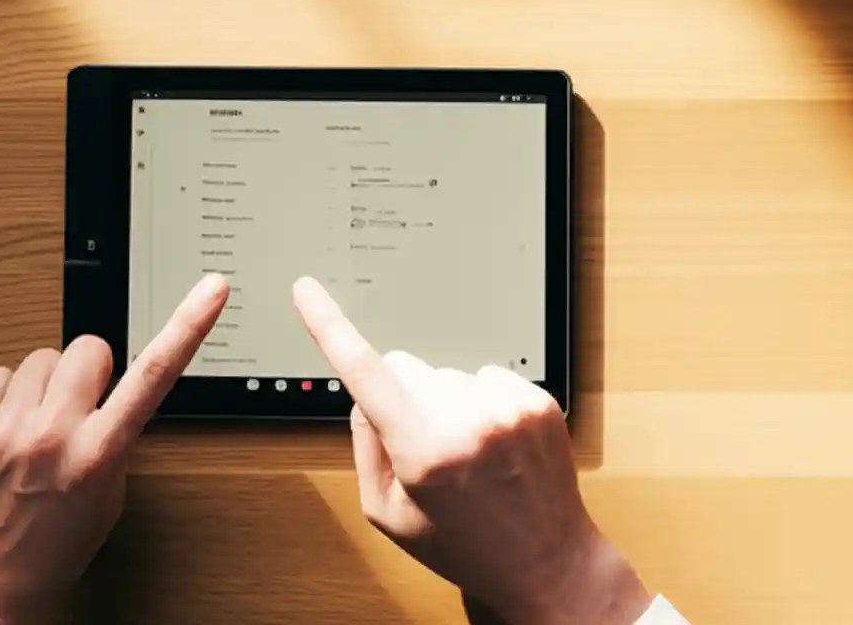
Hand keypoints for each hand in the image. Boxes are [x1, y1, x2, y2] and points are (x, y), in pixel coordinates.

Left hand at [0, 273, 228, 623]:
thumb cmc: (49, 547)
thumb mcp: (108, 497)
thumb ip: (116, 439)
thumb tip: (115, 394)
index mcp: (99, 454)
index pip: (155, 375)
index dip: (189, 326)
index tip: (212, 292)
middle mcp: (55, 434)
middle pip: (89, 348)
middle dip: (91, 368)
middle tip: (80, 403)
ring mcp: (8, 427)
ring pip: (41, 357)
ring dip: (45, 384)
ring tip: (36, 425)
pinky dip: (5, 395)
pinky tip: (6, 427)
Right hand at [292, 277, 650, 624]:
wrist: (545, 561)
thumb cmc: (463, 544)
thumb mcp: (388, 513)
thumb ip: (364, 445)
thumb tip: (363, 393)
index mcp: (425, 454)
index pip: (365, 374)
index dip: (328, 325)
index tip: (307, 291)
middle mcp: (469, 425)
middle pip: (404, 367)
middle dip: (401, 395)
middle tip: (425, 447)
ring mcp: (508, 410)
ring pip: (445, 373)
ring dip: (446, 402)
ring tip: (468, 455)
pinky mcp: (537, 401)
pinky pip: (484, 376)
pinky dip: (481, 402)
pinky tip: (494, 443)